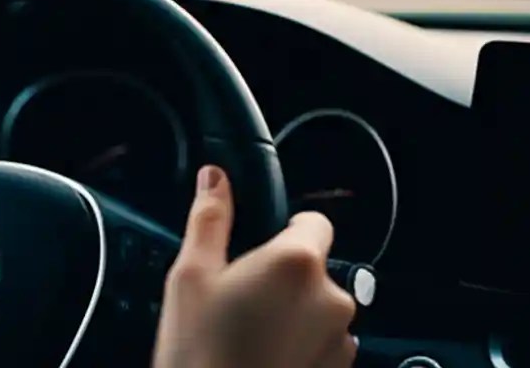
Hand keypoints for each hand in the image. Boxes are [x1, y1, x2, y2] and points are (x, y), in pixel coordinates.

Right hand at [153, 166, 357, 367]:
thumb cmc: (199, 355)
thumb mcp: (190, 276)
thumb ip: (210, 219)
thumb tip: (215, 179)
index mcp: (297, 262)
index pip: (314, 221)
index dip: (286, 229)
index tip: (258, 248)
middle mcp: (331, 298)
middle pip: (314, 269)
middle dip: (282, 279)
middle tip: (237, 301)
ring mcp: (339, 340)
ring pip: (318, 309)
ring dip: (293, 316)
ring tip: (246, 336)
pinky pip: (322, 345)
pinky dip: (299, 348)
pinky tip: (262, 359)